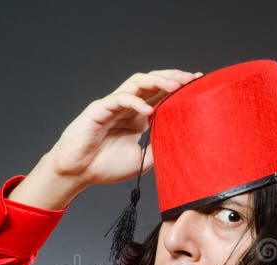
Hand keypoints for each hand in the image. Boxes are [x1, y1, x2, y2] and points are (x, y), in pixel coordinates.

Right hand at [46, 69, 202, 185]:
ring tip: (175, 86)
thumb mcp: (142, 160)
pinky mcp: (98, 110)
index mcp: (138, 116)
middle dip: (172, 78)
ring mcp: (113, 105)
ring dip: (157, 81)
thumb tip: (182, 144)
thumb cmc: (105, 166)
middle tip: (192, 79)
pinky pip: (119, 99)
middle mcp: (127, 106)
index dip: (178, 87)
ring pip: (137, 83)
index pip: (161, 94)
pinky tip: (148, 110)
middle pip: (152, 82)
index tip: (198, 84)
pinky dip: (134, 102)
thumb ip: (159, 149)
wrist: (78, 174)